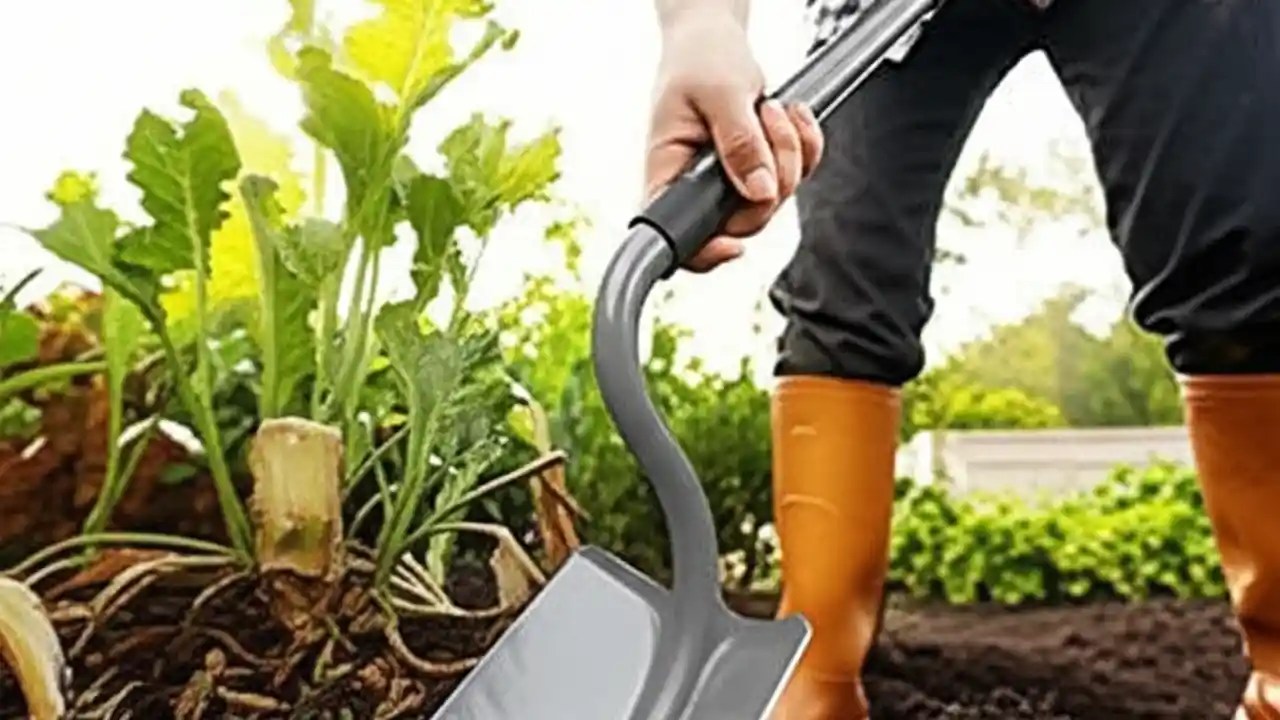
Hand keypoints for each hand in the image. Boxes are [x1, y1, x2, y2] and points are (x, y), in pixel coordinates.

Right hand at [644, 11, 823, 272]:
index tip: (733, 245)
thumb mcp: (719, 93)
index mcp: (668, 173)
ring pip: (774, 200)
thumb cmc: (699, 59)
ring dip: (789, 152)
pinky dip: (804, 146)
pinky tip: (791, 115)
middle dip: (772, 176)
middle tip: (767, 121)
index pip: (675, 236)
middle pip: (744, 222)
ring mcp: (730, 182)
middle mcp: (697, 186)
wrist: (713, 37)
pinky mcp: (757, 169)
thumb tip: (759, 192)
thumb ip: (739, 143)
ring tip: (771, 109)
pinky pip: (794, 177)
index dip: (705, 254)